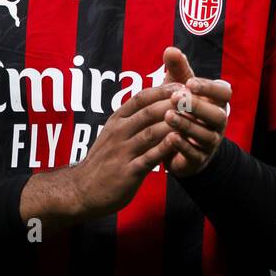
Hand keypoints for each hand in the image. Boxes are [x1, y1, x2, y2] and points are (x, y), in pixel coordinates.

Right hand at [66, 83, 184, 220]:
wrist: (82, 190)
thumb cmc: (103, 161)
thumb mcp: (112, 134)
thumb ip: (131, 120)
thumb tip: (154, 103)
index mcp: (116, 121)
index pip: (140, 98)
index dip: (162, 90)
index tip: (182, 85)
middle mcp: (118, 133)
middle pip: (148, 112)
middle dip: (173, 104)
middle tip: (193, 99)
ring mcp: (123, 152)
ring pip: (151, 132)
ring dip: (173, 124)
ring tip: (193, 118)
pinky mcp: (128, 172)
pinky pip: (150, 157)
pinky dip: (165, 148)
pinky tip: (178, 142)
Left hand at [160, 46, 230, 177]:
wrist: (174, 144)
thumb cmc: (180, 108)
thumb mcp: (177, 87)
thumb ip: (177, 69)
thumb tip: (170, 49)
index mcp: (216, 102)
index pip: (223, 93)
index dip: (209, 88)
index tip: (189, 82)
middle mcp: (217, 122)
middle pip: (218, 115)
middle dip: (198, 106)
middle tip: (176, 98)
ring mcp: (210, 142)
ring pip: (205, 135)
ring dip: (187, 125)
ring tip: (168, 116)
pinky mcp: (199, 159)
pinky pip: (195, 153)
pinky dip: (183, 145)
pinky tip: (169, 137)